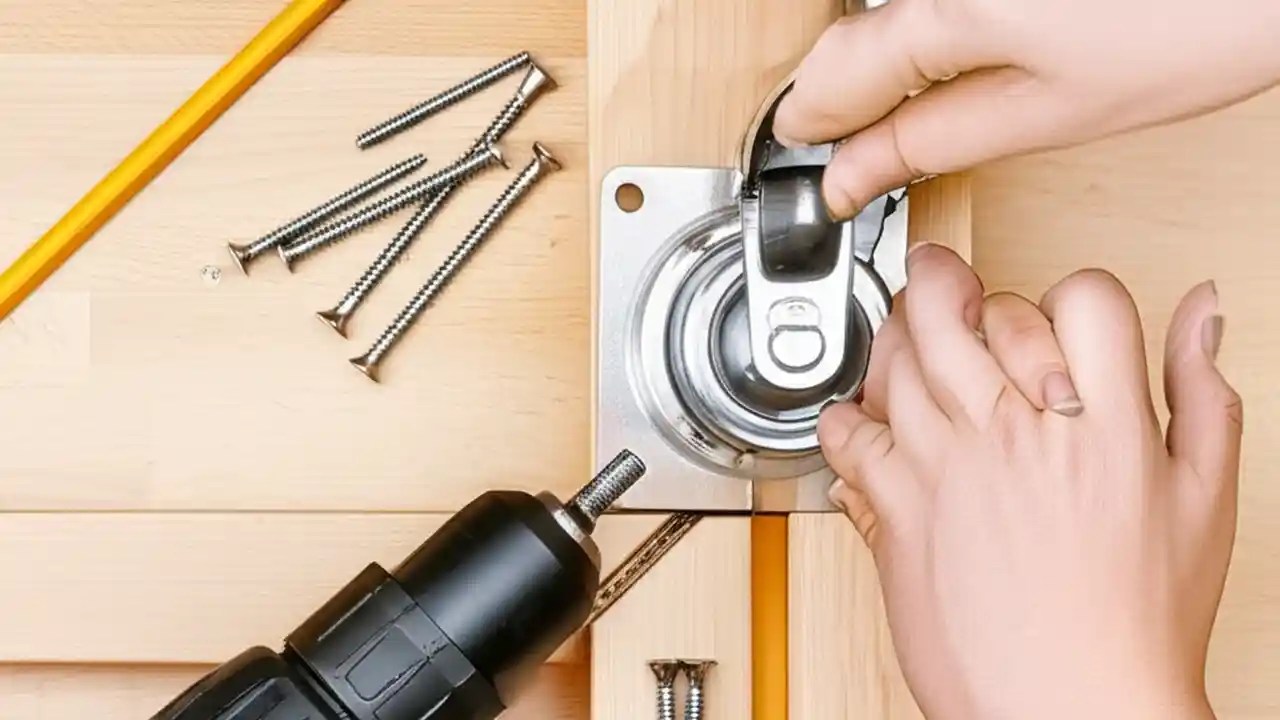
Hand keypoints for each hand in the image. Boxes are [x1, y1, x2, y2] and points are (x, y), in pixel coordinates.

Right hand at [774, 0, 1279, 219]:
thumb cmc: (1194, 24)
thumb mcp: (1045, 115)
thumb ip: (928, 142)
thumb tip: (852, 176)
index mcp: (944, 11)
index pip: (827, 85)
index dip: (814, 142)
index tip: (821, 184)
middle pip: (843, 43)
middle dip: (839, 106)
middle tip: (859, 163)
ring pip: (879, 16)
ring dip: (878, 71)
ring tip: (908, 123)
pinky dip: (918, 35)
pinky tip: (949, 67)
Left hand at [820, 245, 1241, 718]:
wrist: (1070, 705)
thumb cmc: (1137, 620)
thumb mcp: (1203, 499)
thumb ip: (1201, 394)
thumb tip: (1201, 313)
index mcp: (1104, 420)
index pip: (1079, 297)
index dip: (1066, 295)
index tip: (1052, 316)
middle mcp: (1018, 428)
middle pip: (961, 304)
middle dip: (946, 280)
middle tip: (942, 282)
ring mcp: (949, 460)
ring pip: (900, 354)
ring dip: (898, 339)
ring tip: (910, 349)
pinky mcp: (897, 502)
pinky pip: (849, 430)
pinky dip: (848, 416)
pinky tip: (870, 423)